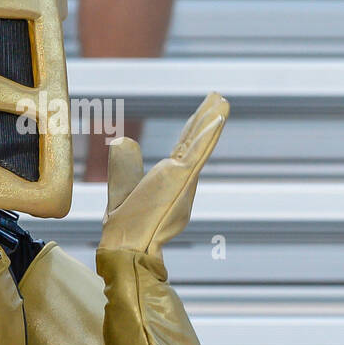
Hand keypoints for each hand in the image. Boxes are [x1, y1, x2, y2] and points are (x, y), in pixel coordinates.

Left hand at [99, 92, 228, 258]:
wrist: (126, 247)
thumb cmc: (124, 228)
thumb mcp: (122, 187)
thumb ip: (124, 165)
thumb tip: (121, 140)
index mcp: (171, 182)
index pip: (183, 150)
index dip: (192, 129)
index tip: (201, 113)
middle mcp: (182, 180)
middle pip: (195, 142)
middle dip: (206, 118)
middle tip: (218, 97)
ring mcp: (183, 179)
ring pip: (200, 143)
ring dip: (212, 120)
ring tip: (222, 99)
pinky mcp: (181, 179)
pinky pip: (198, 152)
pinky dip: (208, 133)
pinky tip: (218, 116)